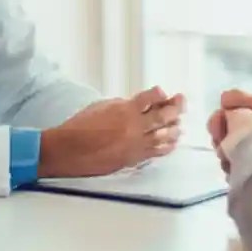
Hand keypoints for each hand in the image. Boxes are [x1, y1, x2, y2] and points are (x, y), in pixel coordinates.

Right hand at [38, 87, 185, 177]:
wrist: (70, 150)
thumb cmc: (80, 126)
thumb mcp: (102, 106)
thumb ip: (123, 105)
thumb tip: (140, 105)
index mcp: (125, 110)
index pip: (151, 97)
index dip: (160, 94)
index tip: (164, 92)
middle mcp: (134, 127)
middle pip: (163, 116)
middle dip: (176, 107)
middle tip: (181, 101)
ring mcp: (136, 144)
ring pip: (165, 135)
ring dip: (175, 128)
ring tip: (180, 123)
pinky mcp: (133, 158)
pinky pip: (157, 151)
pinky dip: (167, 145)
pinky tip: (173, 142)